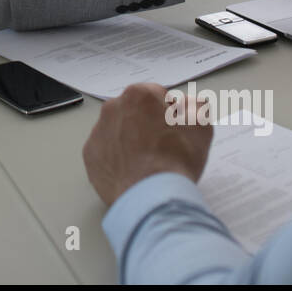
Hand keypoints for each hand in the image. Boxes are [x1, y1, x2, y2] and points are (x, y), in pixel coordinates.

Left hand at [83, 83, 213, 207]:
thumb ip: (195, 107)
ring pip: (117, 131)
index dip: (168, 113)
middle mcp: (113, 108)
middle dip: (146, 124)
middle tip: (162, 146)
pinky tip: (133, 171)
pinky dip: (117, 159)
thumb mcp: (201, 125)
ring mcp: (98, 131)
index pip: (156, 96)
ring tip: (147, 162)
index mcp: (139, 95)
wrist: (152, 195)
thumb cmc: (176, 158)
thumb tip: (190, 103)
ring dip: (130, 140)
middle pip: (134, 111)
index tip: (175, 129)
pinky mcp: (90, 155)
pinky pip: (105, 152)